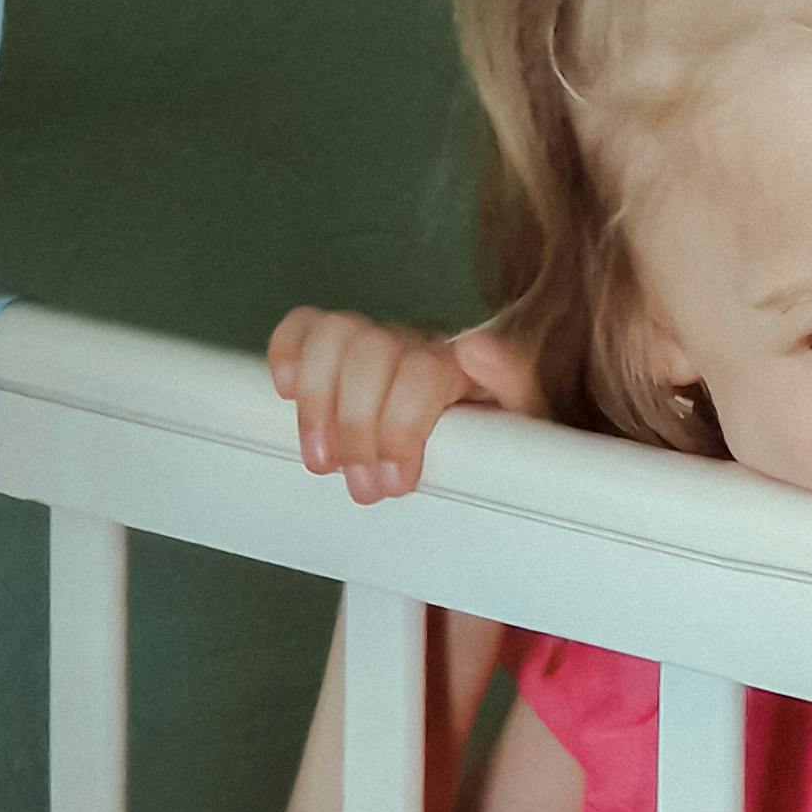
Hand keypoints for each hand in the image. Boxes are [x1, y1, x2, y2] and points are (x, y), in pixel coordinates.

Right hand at [268, 308, 543, 501]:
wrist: (490, 446)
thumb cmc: (499, 445)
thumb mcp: (524, 430)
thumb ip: (514, 384)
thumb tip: (480, 346)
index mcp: (463, 362)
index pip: (420, 370)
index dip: (400, 426)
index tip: (397, 480)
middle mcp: (418, 343)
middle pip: (370, 352)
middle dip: (356, 427)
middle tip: (362, 485)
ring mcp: (379, 340)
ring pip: (333, 336)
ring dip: (317, 403)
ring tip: (322, 460)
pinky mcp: (343, 348)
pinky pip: (307, 326)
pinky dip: (287, 352)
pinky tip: (287, 392)